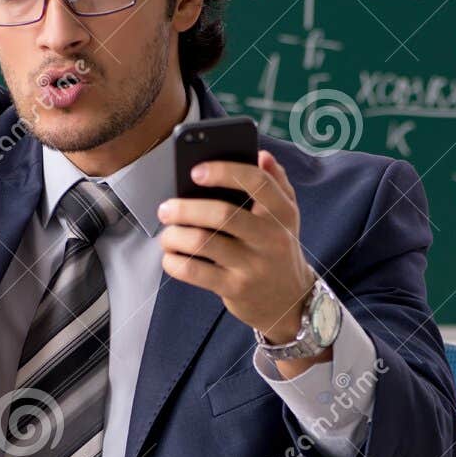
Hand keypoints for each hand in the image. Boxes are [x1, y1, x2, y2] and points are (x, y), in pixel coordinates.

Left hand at [156, 150, 328, 374]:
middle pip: (222, 214)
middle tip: (166, 208)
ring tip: (166, 234)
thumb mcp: (287, 216)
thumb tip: (262, 155)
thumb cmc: (278, 249)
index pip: (257, 182)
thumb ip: (276, 183)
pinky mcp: (234, 288)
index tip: (196, 171)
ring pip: (202, 243)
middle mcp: (271, 238)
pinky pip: (194, 271)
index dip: (223, 171)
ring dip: (174, 235)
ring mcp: (252, 265)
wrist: (289, 301)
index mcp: (283, 213)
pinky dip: (174, 261)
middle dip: (186, 207)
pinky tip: (171, 256)